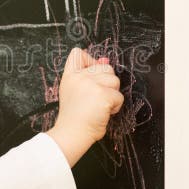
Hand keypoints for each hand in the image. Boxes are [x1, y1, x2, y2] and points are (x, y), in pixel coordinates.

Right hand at [47, 48, 123, 166]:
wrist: (72, 134)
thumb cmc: (74, 116)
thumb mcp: (73, 90)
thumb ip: (87, 74)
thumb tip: (104, 60)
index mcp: (70, 75)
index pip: (77, 54)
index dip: (90, 62)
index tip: (91, 77)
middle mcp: (80, 77)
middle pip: (105, 67)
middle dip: (107, 83)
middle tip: (95, 99)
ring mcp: (91, 85)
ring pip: (115, 81)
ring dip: (112, 95)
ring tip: (99, 106)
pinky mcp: (103, 95)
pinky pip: (119, 96)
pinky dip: (115, 106)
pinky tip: (103, 113)